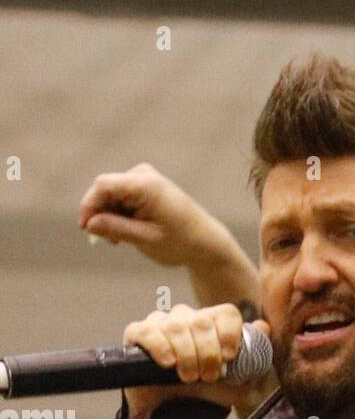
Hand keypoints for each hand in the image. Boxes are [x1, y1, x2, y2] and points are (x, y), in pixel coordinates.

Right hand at [78, 162, 230, 267]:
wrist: (205, 242)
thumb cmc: (180, 242)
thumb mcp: (146, 239)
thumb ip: (117, 229)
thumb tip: (89, 223)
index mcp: (146, 185)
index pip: (103, 185)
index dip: (88, 206)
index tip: (84, 229)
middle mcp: (143, 175)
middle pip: (105, 190)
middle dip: (100, 215)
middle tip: (107, 242)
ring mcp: (144, 179)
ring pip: (111, 196)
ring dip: (110, 217)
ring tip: (120, 242)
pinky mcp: (144, 187)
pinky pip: (121, 198)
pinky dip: (119, 215)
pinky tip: (126, 234)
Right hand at [121, 302, 270, 418]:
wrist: (172, 417)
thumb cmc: (204, 395)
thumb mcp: (236, 382)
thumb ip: (253, 357)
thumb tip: (264, 327)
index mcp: (211, 324)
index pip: (226, 312)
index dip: (230, 334)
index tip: (229, 359)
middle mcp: (186, 318)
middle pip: (202, 321)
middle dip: (209, 353)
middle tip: (208, 377)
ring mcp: (160, 324)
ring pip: (177, 326)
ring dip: (188, 355)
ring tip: (188, 377)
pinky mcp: (136, 334)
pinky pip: (149, 331)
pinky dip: (161, 347)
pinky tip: (169, 364)